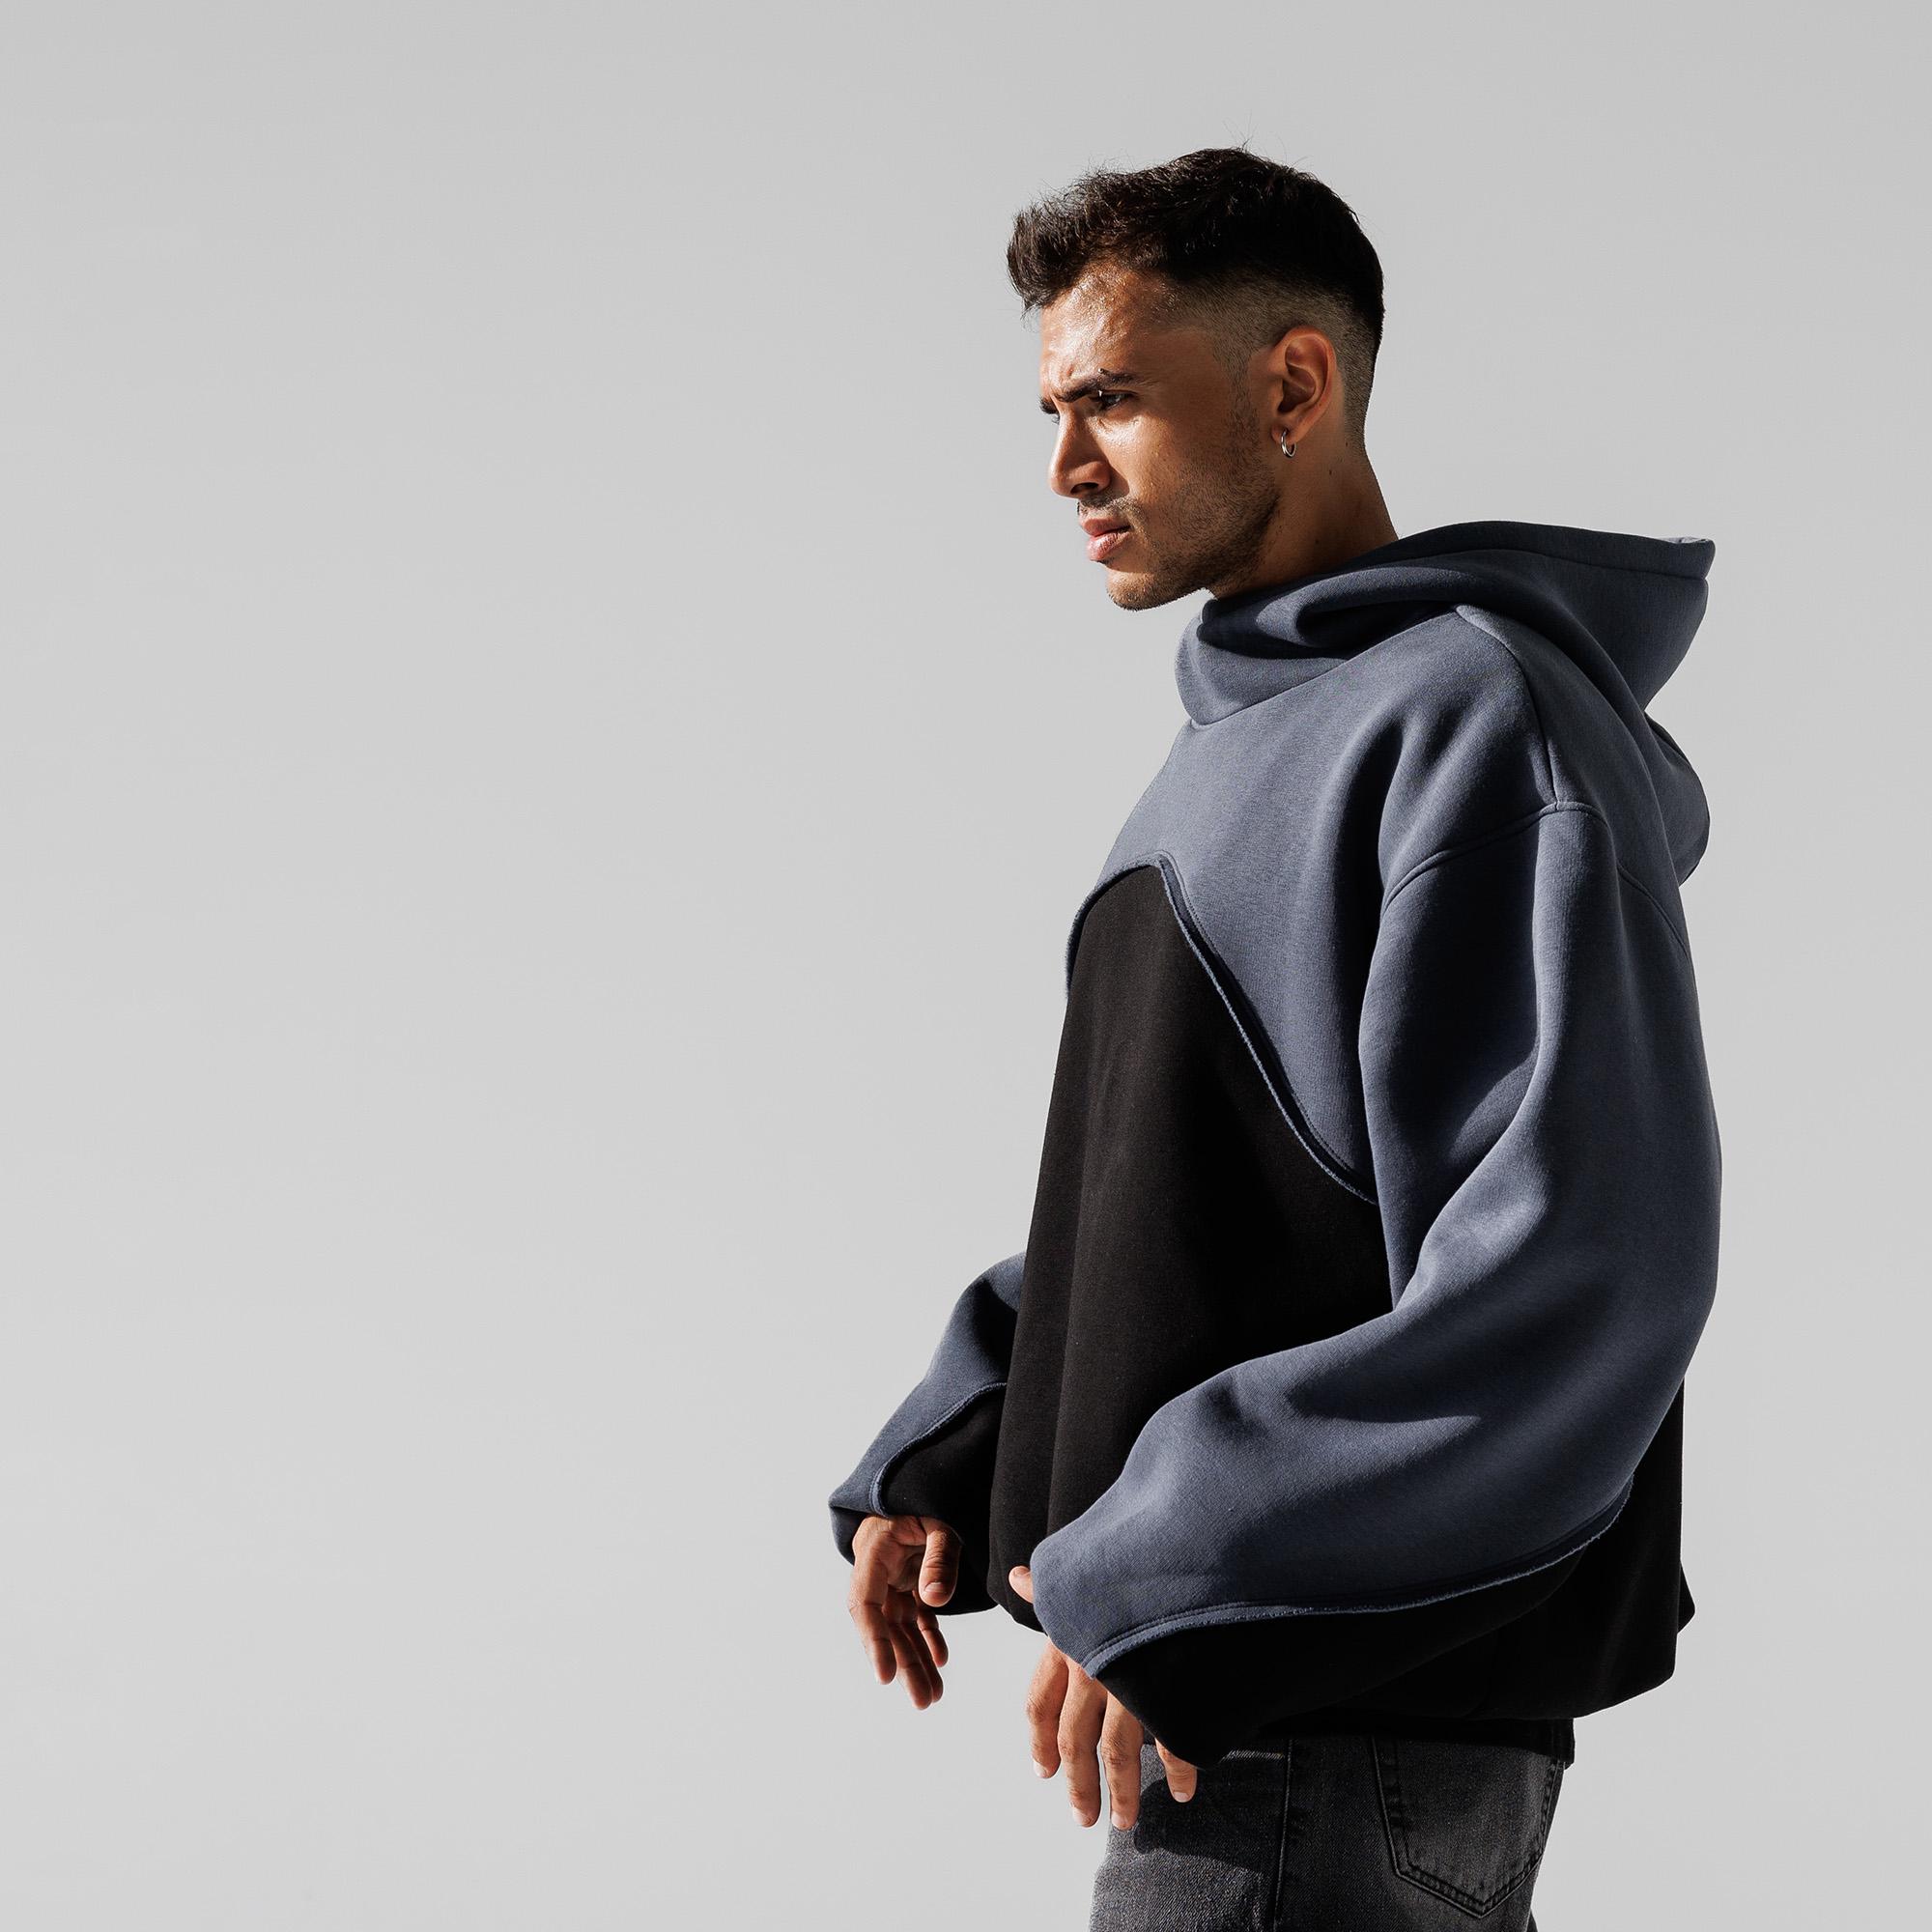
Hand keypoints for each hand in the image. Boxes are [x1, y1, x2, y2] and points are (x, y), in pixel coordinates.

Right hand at [846, 1513, 962, 1708]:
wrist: (927, 1477)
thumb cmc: (930, 1496)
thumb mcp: (940, 1520)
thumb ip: (938, 1557)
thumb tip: (933, 1601)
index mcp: (874, 1550)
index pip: (866, 1603)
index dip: (874, 1642)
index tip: (886, 1676)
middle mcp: (877, 1569)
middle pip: (884, 1625)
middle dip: (903, 1664)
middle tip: (923, 1702)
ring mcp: (892, 1576)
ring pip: (900, 1626)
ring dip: (916, 1659)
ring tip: (933, 1695)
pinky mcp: (908, 1581)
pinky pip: (915, 1616)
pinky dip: (927, 1637)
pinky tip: (941, 1660)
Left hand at [1008, 1563, 1198, 1827]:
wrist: (1177, 1552)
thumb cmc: (1127, 1561)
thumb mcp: (1083, 1573)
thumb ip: (1053, 1590)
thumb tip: (1020, 1578)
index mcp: (1065, 1641)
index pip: (1040, 1701)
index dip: (1040, 1739)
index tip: (1043, 1772)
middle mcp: (1091, 1665)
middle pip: (1076, 1738)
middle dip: (1079, 1783)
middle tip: (1083, 1818)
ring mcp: (1128, 1680)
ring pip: (1118, 1750)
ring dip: (1120, 1791)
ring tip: (1123, 1821)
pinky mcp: (1167, 1686)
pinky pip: (1171, 1738)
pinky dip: (1178, 1768)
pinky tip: (1182, 1790)